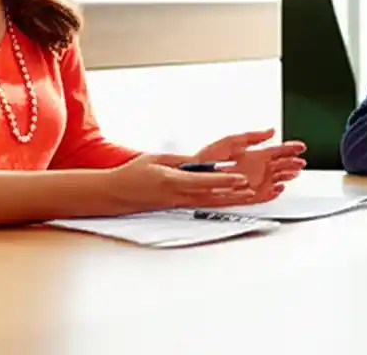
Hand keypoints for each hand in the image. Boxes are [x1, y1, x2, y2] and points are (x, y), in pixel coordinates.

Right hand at [104, 153, 255, 212]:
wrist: (114, 194)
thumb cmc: (133, 173)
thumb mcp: (157, 158)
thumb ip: (181, 160)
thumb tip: (204, 161)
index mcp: (170, 181)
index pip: (202, 181)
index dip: (223, 180)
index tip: (240, 178)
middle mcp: (176, 195)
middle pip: (210, 195)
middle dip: (232, 192)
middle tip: (252, 188)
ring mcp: (176, 204)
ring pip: (208, 202)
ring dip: (229, 199)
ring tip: (248, 195)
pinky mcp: (176, 207)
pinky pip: (201, 204)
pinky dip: (217, 201)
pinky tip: (229, 199)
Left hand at [194, 128, 306, 203]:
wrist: (193, 173)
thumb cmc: (208, 157)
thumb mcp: (231, 141)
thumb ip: (252, 137)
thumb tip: (271, 131)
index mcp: (255, 155)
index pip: (278, 151)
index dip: (290, 148)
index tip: (301, 146)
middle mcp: (257, 168)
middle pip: (281, 166)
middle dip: (292, 163)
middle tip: (301, 161)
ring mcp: (254, 181)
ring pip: (276, 179)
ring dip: (287, 176)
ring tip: (295, 173)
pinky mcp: (248, 194)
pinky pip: (265, 195)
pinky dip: (273, 193)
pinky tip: (280, 188)